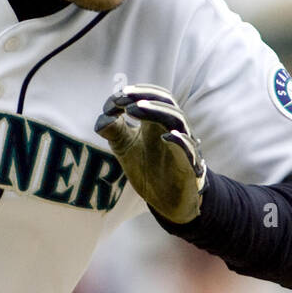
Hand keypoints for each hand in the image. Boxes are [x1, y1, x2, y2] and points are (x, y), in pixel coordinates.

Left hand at [94, 83, 206, 223]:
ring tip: (134, 109)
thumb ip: (113, 131)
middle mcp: (171, 128)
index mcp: (156, 121)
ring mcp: (182, 145)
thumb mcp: (124, 147)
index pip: (154, 96)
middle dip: (145, 96)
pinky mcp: (189, 165)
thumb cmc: (147, 168)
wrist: (165, 200)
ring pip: (178, 119)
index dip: (136, 92)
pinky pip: (189, 148)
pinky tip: (166, 136)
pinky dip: (180, 140)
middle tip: (123, 100)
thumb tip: (102, 117)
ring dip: (157, 111)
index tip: (115, 99)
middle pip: (167, 102)